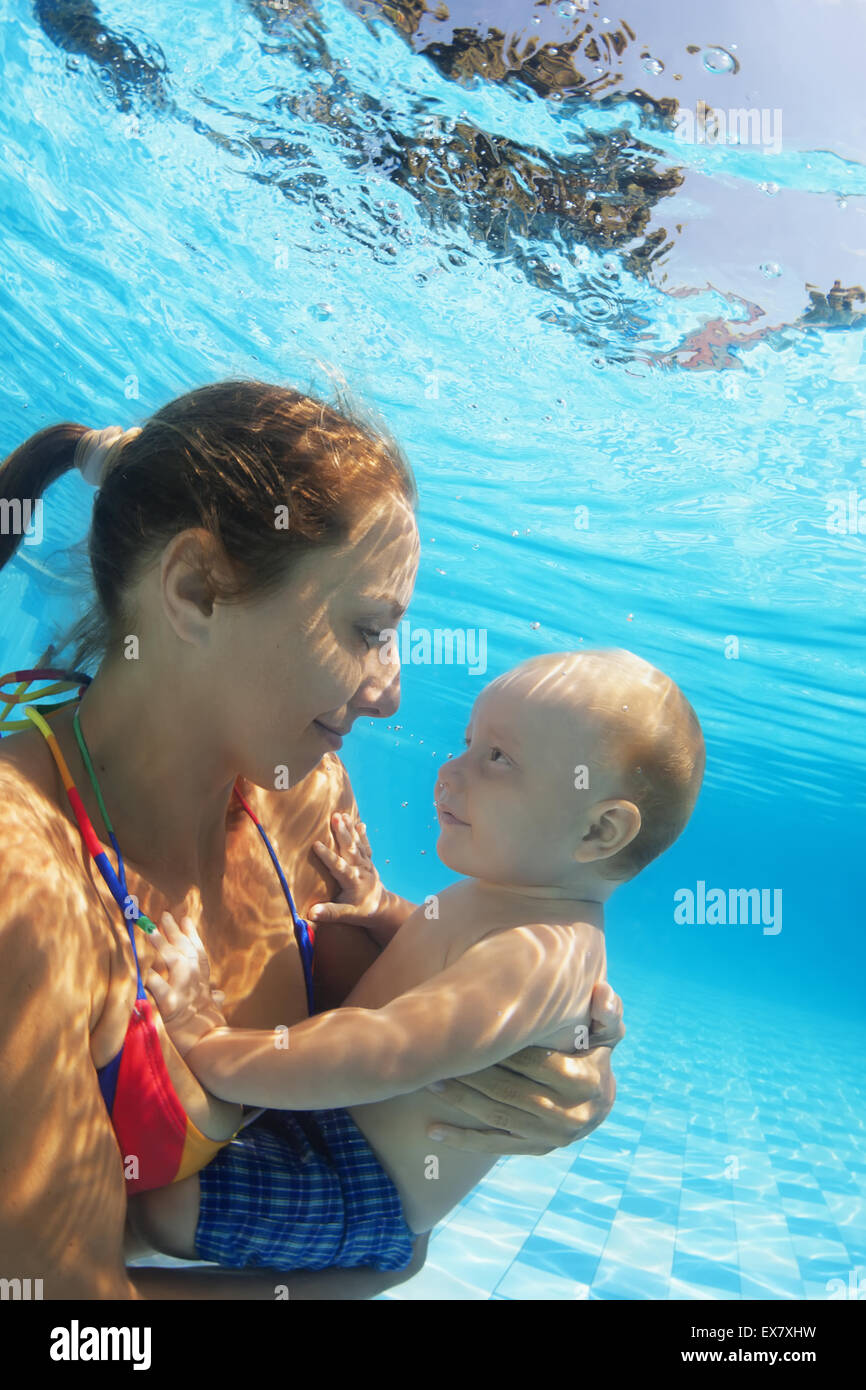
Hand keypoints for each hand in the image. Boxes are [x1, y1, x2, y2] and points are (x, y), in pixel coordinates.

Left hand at [145, 912, 227, 1056]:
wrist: (209, 1053)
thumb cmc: (209, 1035)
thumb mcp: (212, 1013)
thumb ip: (213, 999)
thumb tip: (219, 993)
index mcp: (203, 985)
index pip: (198, 954)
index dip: (192, 936)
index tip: (185, 919)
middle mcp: (196, 985)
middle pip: (185, 951)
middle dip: (174, 932)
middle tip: (163, 915)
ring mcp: (185, 994)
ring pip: (175, 962)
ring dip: (163, 945)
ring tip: (149, 930)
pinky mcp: (172, 1008)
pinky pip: (159, 989)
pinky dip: (151, 977)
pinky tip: (143, 968)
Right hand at [309, 812, 387, 924]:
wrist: (382, 907)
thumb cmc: (361, 911)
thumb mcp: (346, 915)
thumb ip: (330, 913)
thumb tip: (311, 913)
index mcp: (353, 881)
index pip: (339, 866)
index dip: (327, 856)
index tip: (316, 844)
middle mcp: (361, 869)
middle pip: (350, 849)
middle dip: (342, 833)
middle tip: (335, 818)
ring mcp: (366, 863)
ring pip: (357, 843)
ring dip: (349, 829)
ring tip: (342, 815)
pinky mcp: (368, 861)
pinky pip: (365, 845)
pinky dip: (362, 835)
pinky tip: (359, 823)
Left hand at [421, 981, 624, 1154]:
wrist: (599, 1102)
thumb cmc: (594, 1053)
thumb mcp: (606, 1031)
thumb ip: (607, 1012)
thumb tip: (603, 993)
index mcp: (583, 1081)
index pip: (533, 1061)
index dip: (500, 1048)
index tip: (470, 1032)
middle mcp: (568, 1115)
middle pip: (509, 1090)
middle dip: (472, 1074)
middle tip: (439, 1057)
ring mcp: (549, 1136)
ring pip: (496, 1117)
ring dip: (460, 1101)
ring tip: (431, 1082)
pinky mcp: (533, 1149)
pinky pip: (494, 1146)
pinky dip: (462, 1140)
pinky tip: (433, 1131)